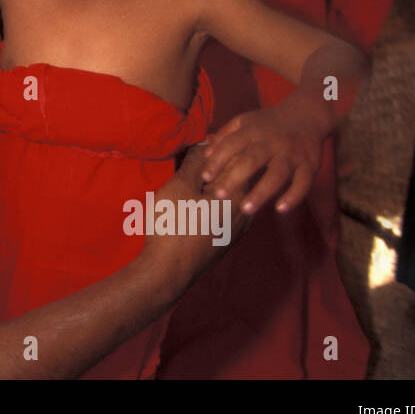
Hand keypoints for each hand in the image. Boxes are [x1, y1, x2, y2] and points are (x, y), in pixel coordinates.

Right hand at [138, 144, 250, 288]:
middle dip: (214, 166)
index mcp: (240, 194)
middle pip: (234, 178)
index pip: (235, 157)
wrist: (168, 272)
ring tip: (189, 180)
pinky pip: (224, 212)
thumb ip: (196, 162)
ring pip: (228, 196)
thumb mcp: (180, 187)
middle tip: (188, 160)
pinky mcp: (226, 241)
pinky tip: (194, 203)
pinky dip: (211, 202)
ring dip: (212, 185)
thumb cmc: (173, 225)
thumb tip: (207, 141)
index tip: (196, 142)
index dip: (215, 145)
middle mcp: (246, 211)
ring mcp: (238, 229)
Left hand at [198, 97, 329, 213]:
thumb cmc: (268, 122)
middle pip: (252, 160)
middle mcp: (272, 142)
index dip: (217, 160)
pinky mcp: (309, 165)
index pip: (231, 145)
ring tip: (246, 209)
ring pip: (277, 174)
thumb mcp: (245, 121)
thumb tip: (205, 155)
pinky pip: (303, 183)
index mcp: (253, 131)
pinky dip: (293, 197)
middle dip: (235, 178)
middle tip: (220, 196)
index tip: (205, 177)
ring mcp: (291, 154)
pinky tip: (280, 209)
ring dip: (261, 193)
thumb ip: (224, 136)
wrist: (307, 113)